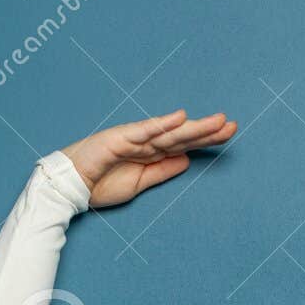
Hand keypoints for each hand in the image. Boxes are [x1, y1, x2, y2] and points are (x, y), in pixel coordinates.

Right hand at [60, 108, 236, 208]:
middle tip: (232, 125)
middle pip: (182, 135)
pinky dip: (162, 124)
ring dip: (193, 126)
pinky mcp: (120, 138)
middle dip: (207, 131)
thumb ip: (163, 171)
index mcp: (151, 153)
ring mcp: (134, 138)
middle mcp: (146, 142)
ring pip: (169, 131)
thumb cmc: (101, 184)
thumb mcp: (140, 183)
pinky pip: (144, 131)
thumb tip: (186, 160)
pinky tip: (180, 117)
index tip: (228, 134)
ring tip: (217, 121)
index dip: (206, 139)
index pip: (184, 144)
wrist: (72, 187)